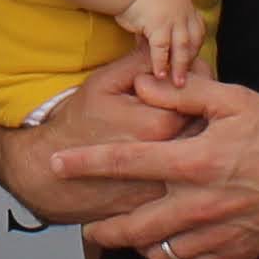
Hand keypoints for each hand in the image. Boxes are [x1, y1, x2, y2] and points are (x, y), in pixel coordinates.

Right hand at [0, 55, 191, 227]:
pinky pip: (187, 185)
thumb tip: (172, 53)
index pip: (202, 95)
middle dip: (203, 111)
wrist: (50, 174)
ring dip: (198, 141)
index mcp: (160, 125)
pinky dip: (185, 170)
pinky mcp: (161, 206)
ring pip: (199, 159)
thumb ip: (142, 65)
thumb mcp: (105, 83)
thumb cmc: (77, 124)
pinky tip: (172, 158)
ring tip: (179, 129)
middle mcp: (169, 160)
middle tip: (188, 102)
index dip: (197, 81)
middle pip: (208, 129)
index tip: (190, 77)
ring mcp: (167, 187)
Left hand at [46, 77, 258, 258]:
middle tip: (87, 229)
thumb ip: (184, 95)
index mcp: (195, 160)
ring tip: (125, 239)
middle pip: (133, 226)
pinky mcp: (237, 252)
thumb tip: (144, 85)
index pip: (125, 163)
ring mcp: (219, 232)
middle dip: (102, 230)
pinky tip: (163, 251)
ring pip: (159, 252)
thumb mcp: (235, 100)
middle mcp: (201, 202)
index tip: (57, 165)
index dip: (85, 164)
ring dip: (136, 248)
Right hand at [115, 0, 204, 82]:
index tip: (190, 62)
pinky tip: (159, 75)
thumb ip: (161, 30)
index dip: (195, 48)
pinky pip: (162, 48)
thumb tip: (157, 52)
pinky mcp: (159, 24)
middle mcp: (184, 11)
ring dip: (180, 67)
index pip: (198, 31)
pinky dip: (161, 63)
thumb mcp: (157, 12)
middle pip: (193, 41)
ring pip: (182, 47)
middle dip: (190, 62)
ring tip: (177, 83)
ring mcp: (173, 17)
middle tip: (187, 80)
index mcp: (186, 7)